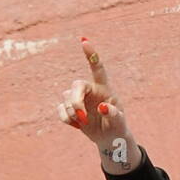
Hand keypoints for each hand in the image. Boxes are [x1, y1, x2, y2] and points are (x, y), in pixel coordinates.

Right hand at [57, 41, 141, 170]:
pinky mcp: (70, 108)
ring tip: (84, 123)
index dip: (91, 55)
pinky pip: (60, 109)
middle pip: (76, 85)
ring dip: (73, 113)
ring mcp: (79, 98)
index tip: (84, 41)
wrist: (109, 138)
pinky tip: (77, 125)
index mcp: (104, 88)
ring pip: (66, 98)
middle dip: (76, 101)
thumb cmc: (117, 127)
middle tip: (82, 117)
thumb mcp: (119, 123)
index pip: (97, 68)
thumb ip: (113, 114)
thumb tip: (102, 107)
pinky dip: (66, 119)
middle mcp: (90, 89)